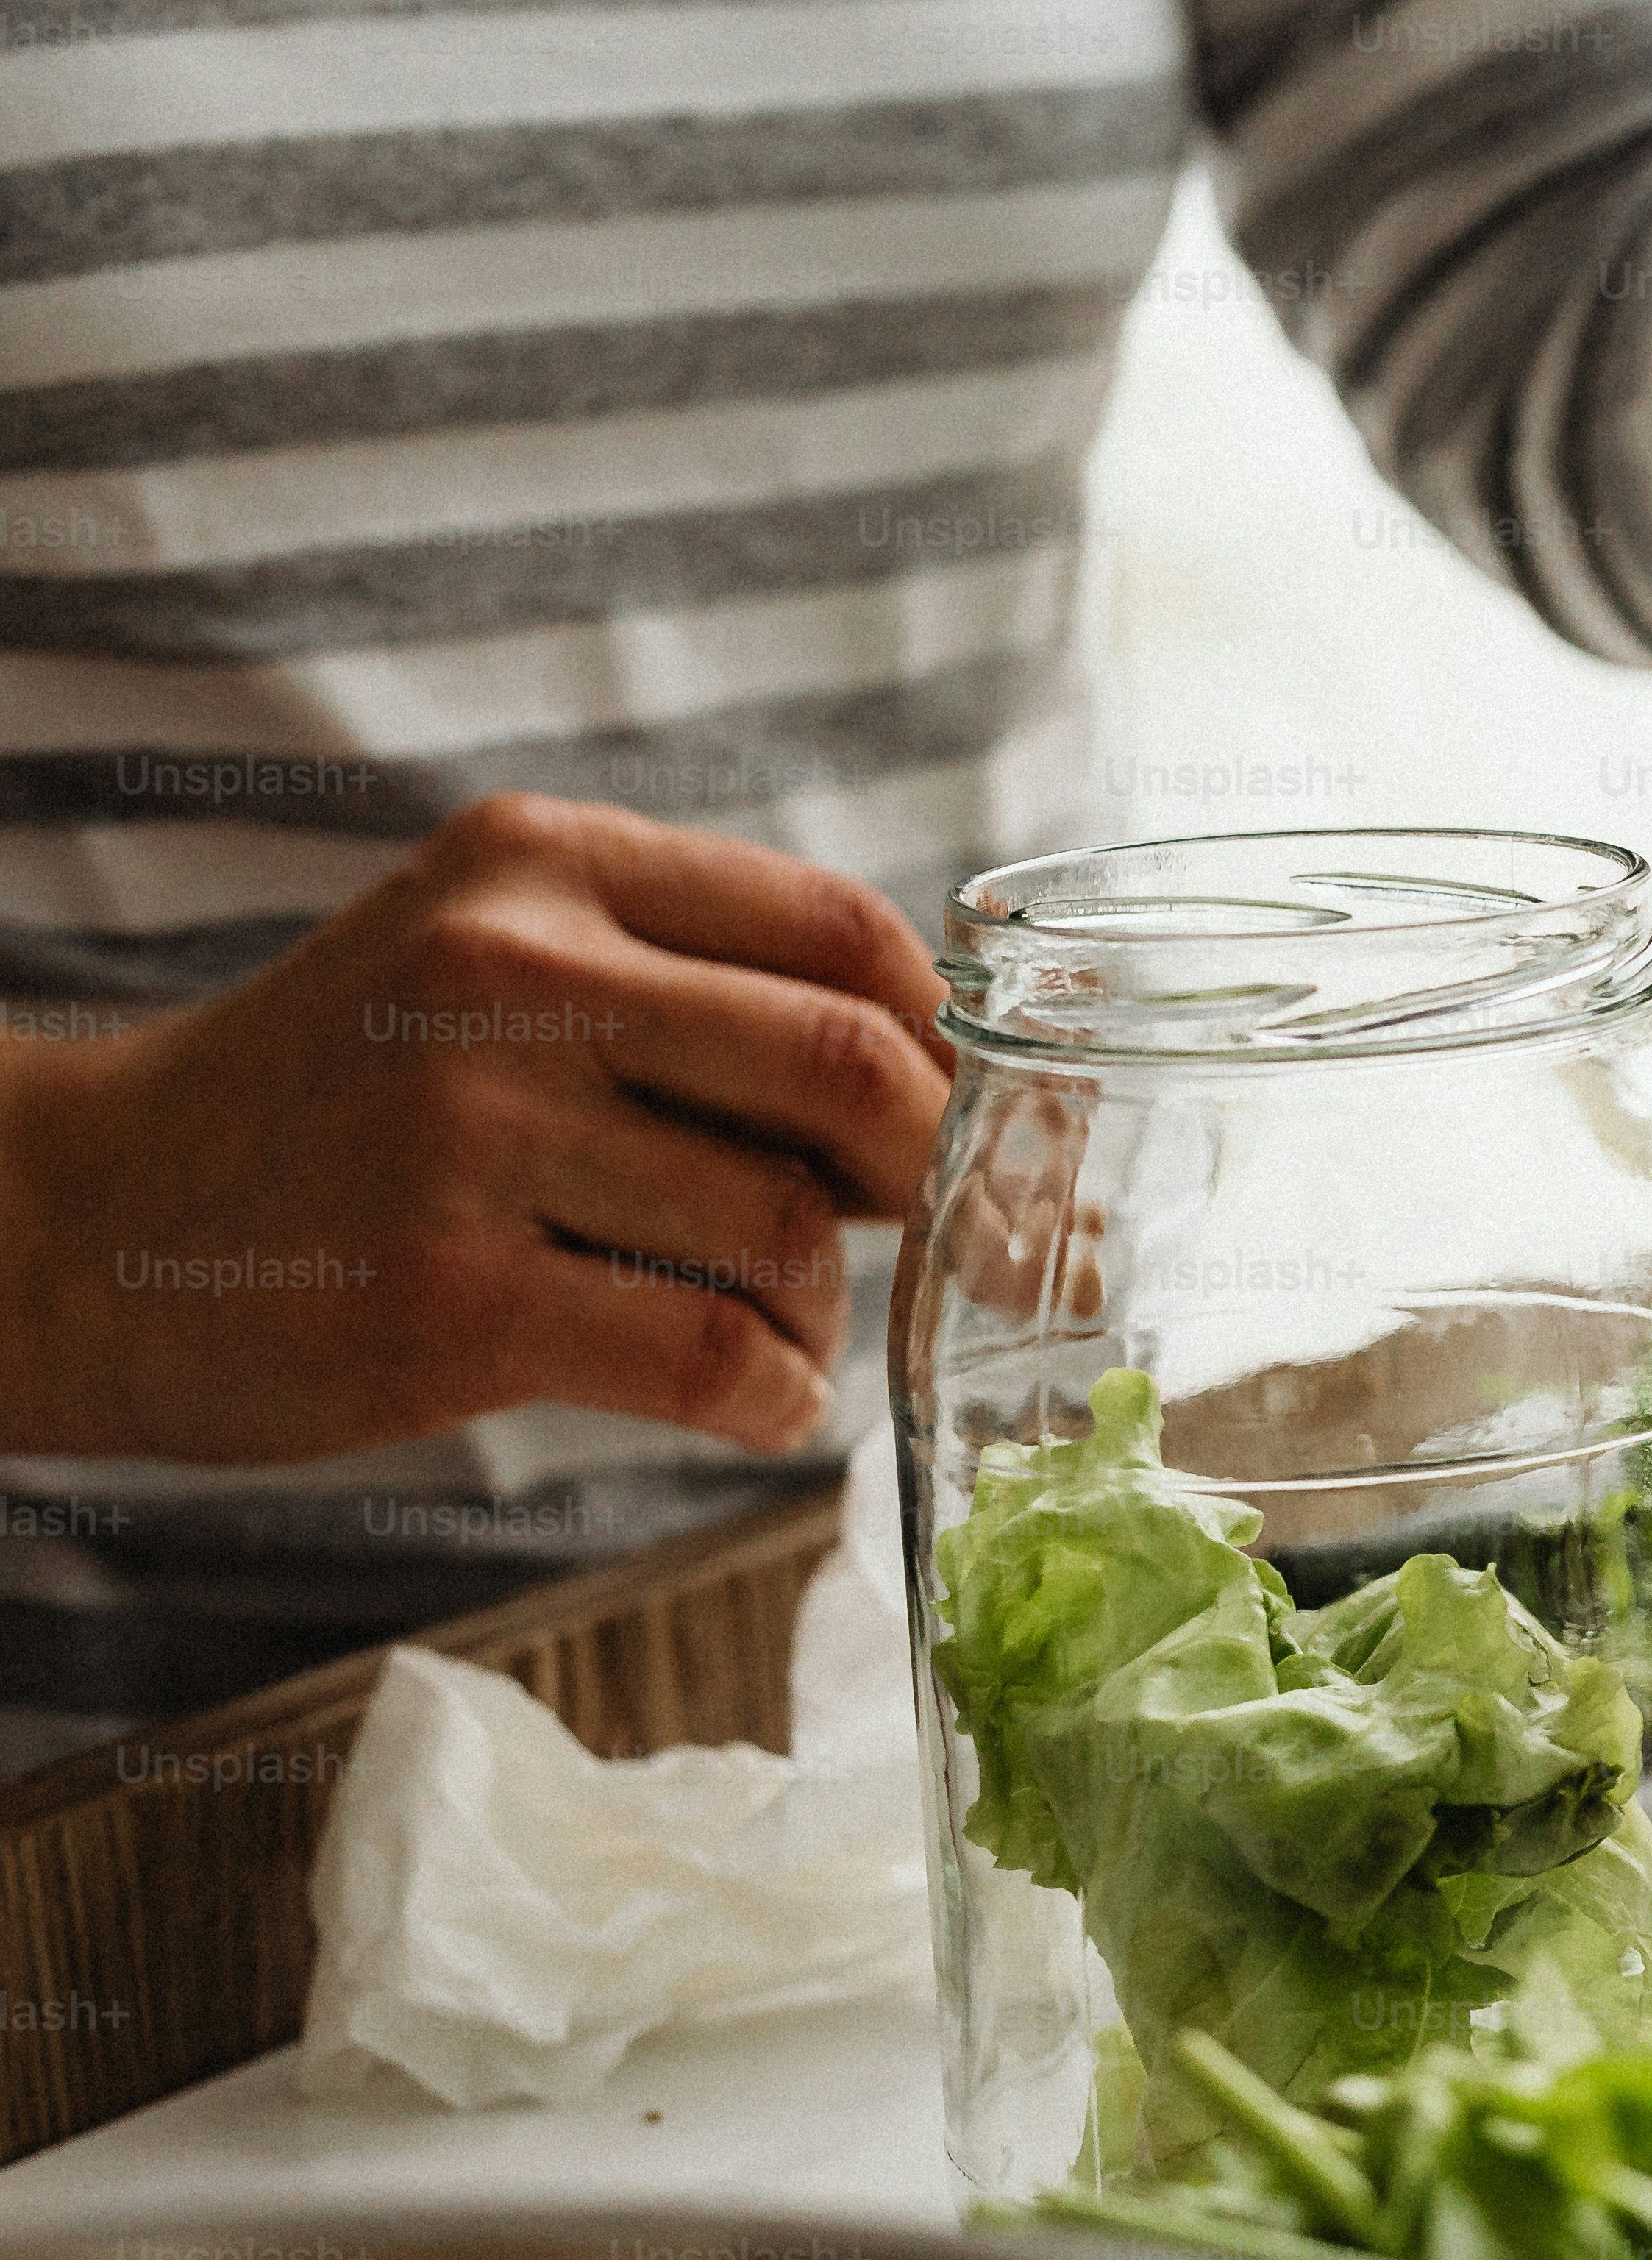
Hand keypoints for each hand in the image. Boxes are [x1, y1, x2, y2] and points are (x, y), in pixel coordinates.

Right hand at [0, 793, 950, 1462]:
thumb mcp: (487, 963)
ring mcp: (472, 1135)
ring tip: (759, 1323)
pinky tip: (743, 1396)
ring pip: (787, 1231)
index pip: (844, 932)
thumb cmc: (334, 1107)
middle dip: (927, 1175)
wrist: (74, 1221)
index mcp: (542, 862)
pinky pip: (715, 1357)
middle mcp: (510, 972)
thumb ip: (692, 989)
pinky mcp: (450, 1299)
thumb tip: (955, 1086)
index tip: (952, 1121)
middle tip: (910, 1235)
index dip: (942, 1044)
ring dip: (819, 1307)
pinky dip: (774, 1397)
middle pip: (854, 1071)